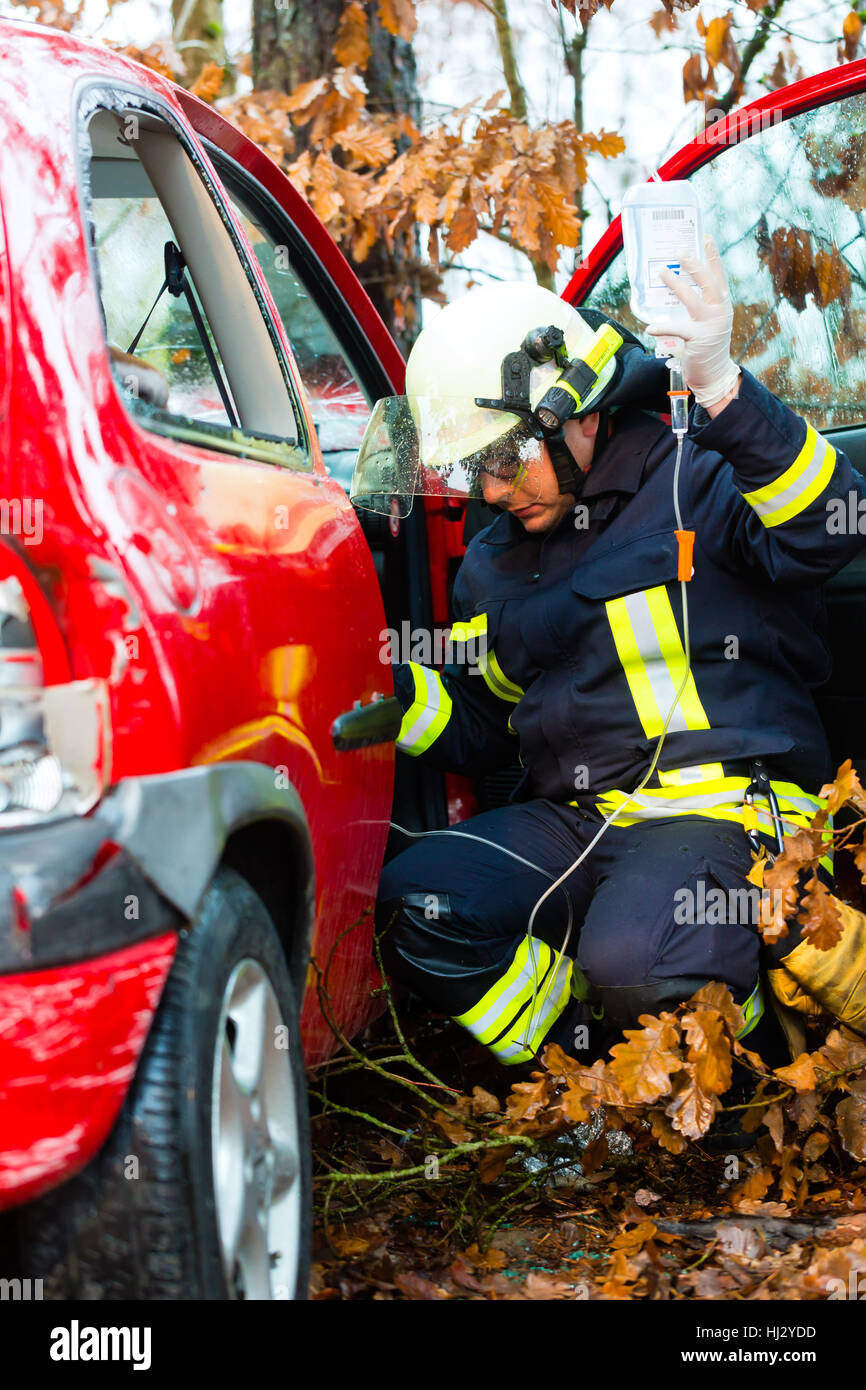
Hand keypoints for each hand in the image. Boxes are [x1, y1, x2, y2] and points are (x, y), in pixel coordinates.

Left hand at [646, 234, 740, 408]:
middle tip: (680, 251)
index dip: (712, 255)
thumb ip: (698, 304)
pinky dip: (663, 327)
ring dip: (676, 284)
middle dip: (694, 264)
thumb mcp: (706, 321)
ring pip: (692, 299)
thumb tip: (675, 286)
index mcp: (722, 304)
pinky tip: (650, 326)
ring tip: (661, 272)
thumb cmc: (707, 346)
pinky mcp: (699, 339)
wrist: (715, 374)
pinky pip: (678, 329)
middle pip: (708, 281)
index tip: (705, 237)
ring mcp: (710, 325)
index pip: (718, 275)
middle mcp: (719, 311)